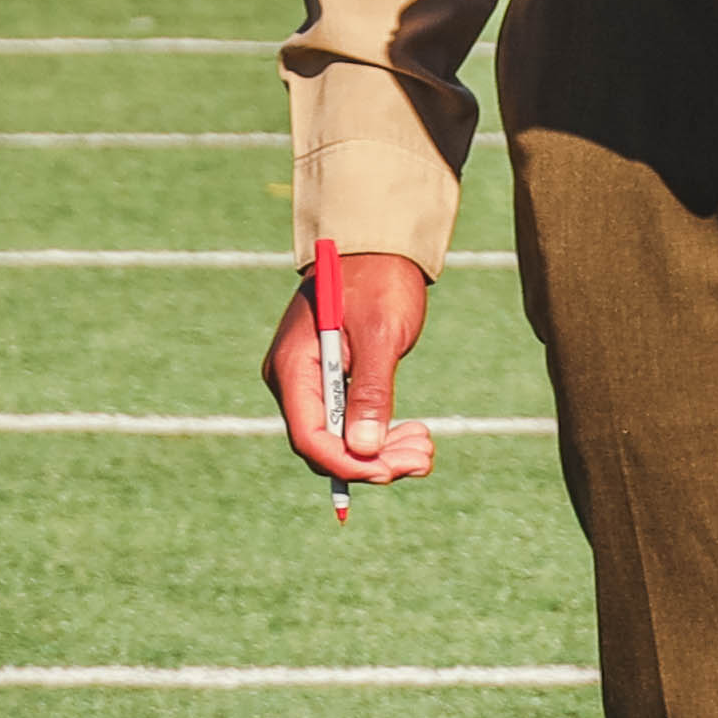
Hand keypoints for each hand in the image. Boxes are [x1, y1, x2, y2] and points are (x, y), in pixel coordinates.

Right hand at [265, 255, 438, 487]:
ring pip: (339, 438)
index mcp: (293, 366)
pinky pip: (348, 422)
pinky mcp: (329, 382)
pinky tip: (414, 436)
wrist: (379, 246)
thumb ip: (371, 392)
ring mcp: (308, 381)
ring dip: (382, 451)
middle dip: (374, 459)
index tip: (390, 471)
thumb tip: (364, 450)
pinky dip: (380, 433)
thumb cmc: (379, 280)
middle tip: (423, 458)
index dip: (348, 463)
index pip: (309, 436)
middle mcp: (292, 379)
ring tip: (426, 449)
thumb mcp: (381, 335)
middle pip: (324, 444)